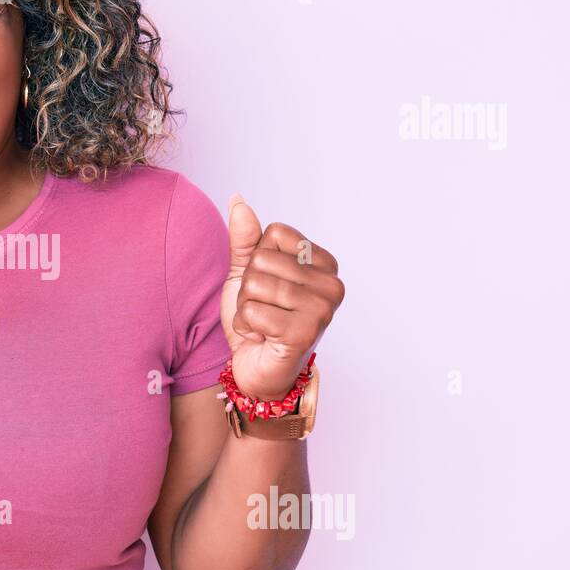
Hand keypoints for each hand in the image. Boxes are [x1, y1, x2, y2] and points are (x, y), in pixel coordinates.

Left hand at [220, 195, 344, 401]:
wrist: (256, 369)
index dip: (258, 259)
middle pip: (262, 260)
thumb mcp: (246, 273)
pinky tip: (262, 338)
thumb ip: (245, 239)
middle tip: (264, 309)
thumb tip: (238, 200)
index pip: (275, 233)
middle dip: (248, 287)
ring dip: (246, 308)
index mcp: (324, 263)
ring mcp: (322, 309)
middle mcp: (332, 284)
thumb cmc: (257, 320)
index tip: (269, 286)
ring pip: (255, 285)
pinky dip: (246, 327)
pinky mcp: (305, 333)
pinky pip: (252, 312)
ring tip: (262, 324)